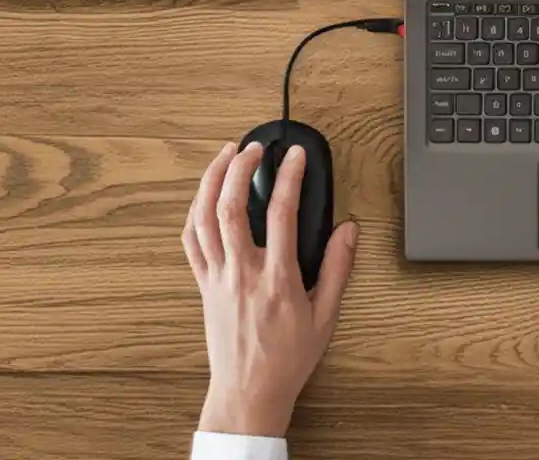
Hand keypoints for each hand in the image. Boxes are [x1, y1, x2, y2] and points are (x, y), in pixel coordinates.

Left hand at [181, 142, 359, 436]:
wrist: (249, 391)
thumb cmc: (287, 358)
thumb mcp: (326, 316)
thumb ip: (338, 268)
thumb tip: (348, 231)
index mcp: (277, 280)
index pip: (282, 214)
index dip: (289, 177)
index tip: (296, 156)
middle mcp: (242, 274)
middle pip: (231, 207)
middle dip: (240, 168)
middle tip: (254, 148)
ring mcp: (217, 277)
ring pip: (203, 218)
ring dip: (211, 181)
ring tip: (224, 156)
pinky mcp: (203, 284)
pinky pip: (190, 240)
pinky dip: (195, 211)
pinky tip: (204, 196)